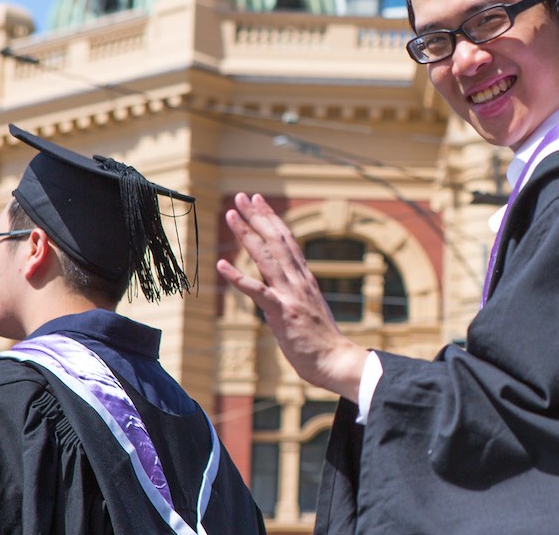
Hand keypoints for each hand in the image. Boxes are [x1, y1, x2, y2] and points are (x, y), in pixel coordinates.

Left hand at [216, 192, 367, 399]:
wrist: (336, 361)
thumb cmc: (322, 342)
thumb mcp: (309, 309)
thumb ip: (297, 295)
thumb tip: (285, 290)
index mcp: (305, 278)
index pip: (287, 240)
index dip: (271, 218)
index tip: (258, 201)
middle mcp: (298, 280)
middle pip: (276, 240)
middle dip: (257, 216)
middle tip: (242, 196)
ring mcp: (290, 295)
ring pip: (266, 257)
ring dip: (246, 234)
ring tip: (230, 215)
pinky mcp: (282, 313)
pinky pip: (257, 291)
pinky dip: (238, 277)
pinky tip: (222, 265)